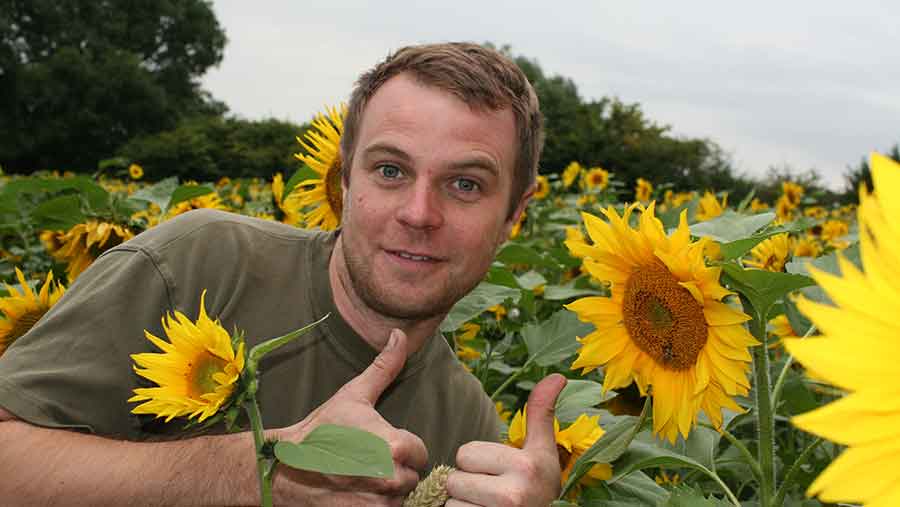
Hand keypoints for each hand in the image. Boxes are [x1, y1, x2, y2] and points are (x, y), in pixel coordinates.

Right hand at [271, 328, 427, 505]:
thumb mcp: (353, 394)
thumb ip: (385, 366)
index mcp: (394, 446)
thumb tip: (400, 335)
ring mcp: (377, 504)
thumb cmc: (321, 429)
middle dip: (395, 469)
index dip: (403, 447)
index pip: (420, 452)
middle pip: (412, 476)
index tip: (383, 444)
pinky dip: (373, 504)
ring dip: (386, 489)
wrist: (284, 466)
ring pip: (400, 497)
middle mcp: (390, 478)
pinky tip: (356, 491)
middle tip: (368, 460)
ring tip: (361, 475)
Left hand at [446, 374, 566, 506]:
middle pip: (454, 479)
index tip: (500, 474)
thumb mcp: (543, 453)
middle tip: (491, 496)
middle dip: (468, 487)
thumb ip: (541, 414)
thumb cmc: (539, 490)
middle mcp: (512, 495)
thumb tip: (558, 375)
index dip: (478, 463)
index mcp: (525, 467)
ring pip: (450, 503)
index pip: (465, 453)